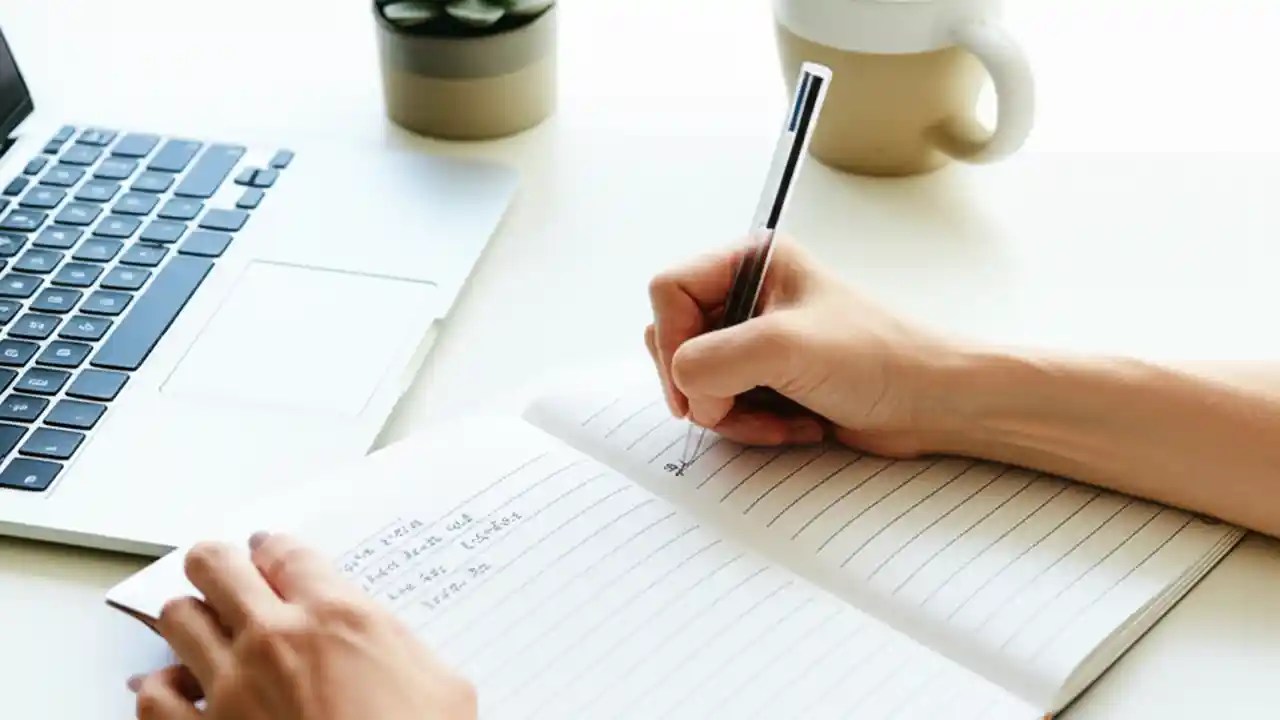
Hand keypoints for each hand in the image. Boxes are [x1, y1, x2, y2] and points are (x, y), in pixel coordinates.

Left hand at [129, 532, 475, 719]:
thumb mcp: (443, 686)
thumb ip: (401, 647)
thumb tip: (383, 641)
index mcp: (338, 617)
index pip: (285, 551)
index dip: (275, 547)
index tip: (271, 553)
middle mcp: (274, 640)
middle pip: (215, 566)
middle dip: (219, 565)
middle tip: (227, 574)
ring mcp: (230, 689)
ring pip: (176, 619)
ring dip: (189, 619)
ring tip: (203, 628)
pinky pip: (152, 697)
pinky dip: (160, 688)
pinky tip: (177, 690)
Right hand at [645, 237, 961, 457]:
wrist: (932, 402)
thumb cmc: (877, 357)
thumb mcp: (785, 347)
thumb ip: (713, 360)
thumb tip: (685, 388)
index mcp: (751, 262)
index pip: (669, 291)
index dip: (670, 340)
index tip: (692, 384)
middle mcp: (749, 295)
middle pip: (675, 339)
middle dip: (701, 385)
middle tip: (729, 406)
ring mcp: (757, 339)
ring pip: (697, 381)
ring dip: (729, 413)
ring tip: (777, 419)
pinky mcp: (768, 378)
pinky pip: (725, 405)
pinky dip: (750, 425)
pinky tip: (795, 425)